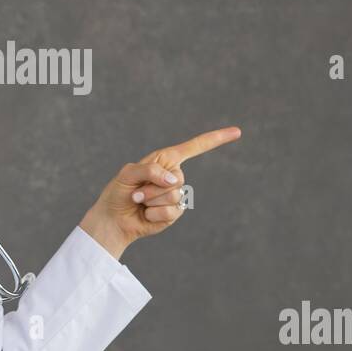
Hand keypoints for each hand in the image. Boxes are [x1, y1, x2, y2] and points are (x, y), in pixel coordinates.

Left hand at [79, 125, 241, 260]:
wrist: (114, 218)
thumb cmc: (118, 192)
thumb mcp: (128, 174)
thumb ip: (149, 171)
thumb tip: (174, 180)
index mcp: (165, 159)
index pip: (195, 147)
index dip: (216, 139)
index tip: (237, 132)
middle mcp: (174, 175)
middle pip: (177, 178)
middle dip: (152, 187)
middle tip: (137, 192)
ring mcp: (176, 194)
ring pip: (173, 196)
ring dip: (151, 200)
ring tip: (140, 201)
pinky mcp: (175, 212)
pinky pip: (172, 211)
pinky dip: (154, 213)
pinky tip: (146, 213)